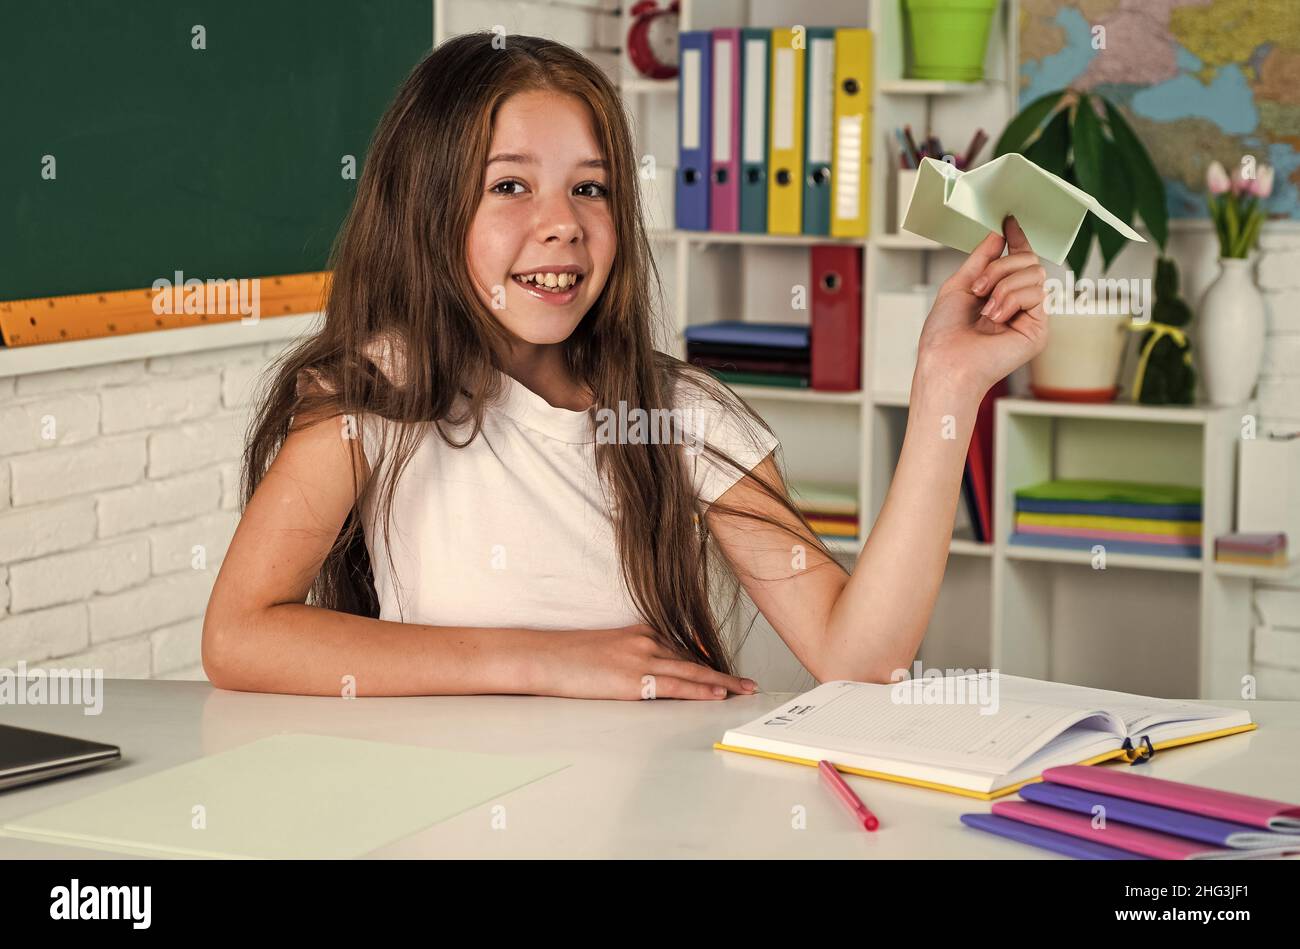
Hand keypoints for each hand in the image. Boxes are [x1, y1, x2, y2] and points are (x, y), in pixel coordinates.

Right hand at [535, 624, 757, 699]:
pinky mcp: (635, 678)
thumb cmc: (568, 657)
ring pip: (692, 671)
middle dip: (722, 672)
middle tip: (747, 683)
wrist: (545, 656)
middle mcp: (647, 640)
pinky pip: (676, 686)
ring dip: (721, 682)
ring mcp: (642, 658)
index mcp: (640, 632)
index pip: (682, 650)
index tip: (725, 671)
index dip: (707, 663)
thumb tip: (647, 677)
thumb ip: (630, 657)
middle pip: (693, 660)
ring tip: (743, 691)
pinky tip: (718, 694)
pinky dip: (701, 690)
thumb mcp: (606, 650)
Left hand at [915, 215, 1049, 396]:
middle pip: (1028, 261)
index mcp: (998, 294)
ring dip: (1003, 284)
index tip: (1009, 220)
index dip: (1016, 238)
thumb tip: (998, 234)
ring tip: (985, 308)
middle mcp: (1017, 304)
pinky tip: (996, 318)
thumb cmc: (944, 335)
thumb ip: (980, 259)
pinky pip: (1036, 293)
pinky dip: (1011, 300)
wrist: (946, 362)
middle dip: (1001, 266)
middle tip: (978, 287)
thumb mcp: (958, 286)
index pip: (1017, 260)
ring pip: (1034, 273)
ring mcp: (1030, 316)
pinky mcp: (1039, 329)